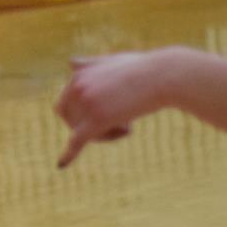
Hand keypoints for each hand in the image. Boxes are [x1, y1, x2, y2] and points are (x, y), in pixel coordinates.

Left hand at [54, 51, 179, 166]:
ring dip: (104, 135)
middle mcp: (76, 87)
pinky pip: (77, 140)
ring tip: (129, 125)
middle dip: (89, 126)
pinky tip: (60, 165)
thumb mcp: (114, 61)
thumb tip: (70, 63)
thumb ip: (92, 64)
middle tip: (120, 123)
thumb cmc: (145, 69)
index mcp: (77, 75)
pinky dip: (69, 154)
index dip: (82, 114)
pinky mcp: (98, 118)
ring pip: (82, 132)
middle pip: (70, 119)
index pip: (66, 104)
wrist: (165, 75)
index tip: (108, 115)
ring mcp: (86, 102)